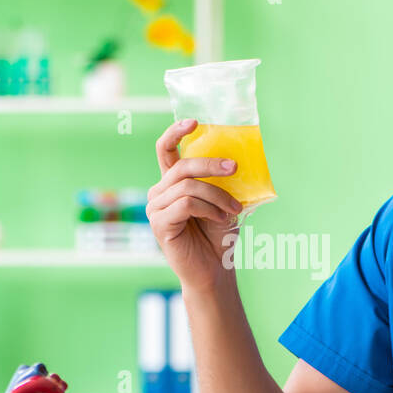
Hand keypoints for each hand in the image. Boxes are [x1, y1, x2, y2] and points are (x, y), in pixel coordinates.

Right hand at [148, 118, 244, 291]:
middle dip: (211, 165)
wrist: (215, 270)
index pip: (165, 150)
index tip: (195, 122)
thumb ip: (221, 181)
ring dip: (216, 196)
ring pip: (188, 187)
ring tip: (233, 209)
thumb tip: (236, 158)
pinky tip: (220, 219)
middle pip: (182, 166)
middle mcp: (159, 192)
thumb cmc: (218, 235)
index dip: (175, 132)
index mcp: (171, 183)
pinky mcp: (159, 224)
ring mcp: (156, 208)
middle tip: (234, 168)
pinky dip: (208, 209)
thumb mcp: (223, 201)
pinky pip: (186, 204)